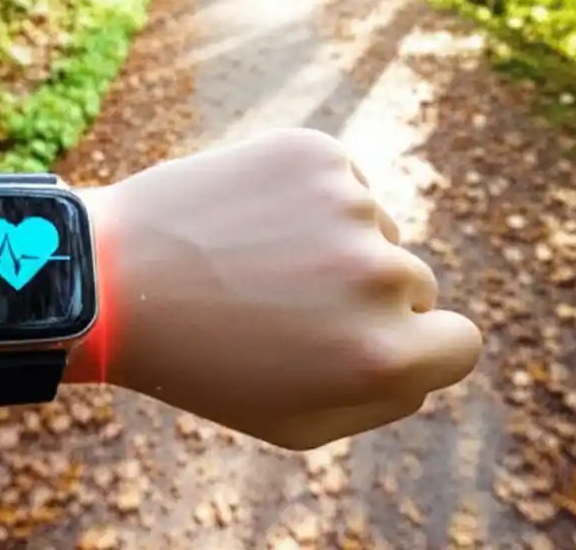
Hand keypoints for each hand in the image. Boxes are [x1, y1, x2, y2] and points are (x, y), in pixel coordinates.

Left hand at [99, 128, 481, 449]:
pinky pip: (345, 182)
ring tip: (255, 261)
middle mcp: (379, 278)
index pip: (461, 342)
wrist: (113, 277)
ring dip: (334, 243)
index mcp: (383, 359)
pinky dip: (311, 198)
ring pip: (377, 229)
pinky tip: (254, 219)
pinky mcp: (317, 154)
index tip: (374, 336)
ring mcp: (351, 208)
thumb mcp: (297, 421)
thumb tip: (432, 346)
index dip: (420, 343)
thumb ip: (386, 395)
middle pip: (416, 284)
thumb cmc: (205, 363)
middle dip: (366, 296)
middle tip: (285, 304)